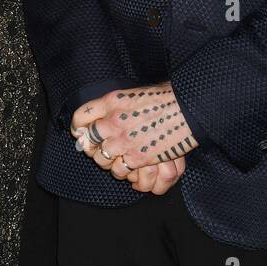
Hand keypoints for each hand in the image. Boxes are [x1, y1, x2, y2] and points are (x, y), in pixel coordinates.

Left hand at [70, 83, 197, 195]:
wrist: (188, 108)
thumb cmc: (166, 97)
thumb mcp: (135, 92)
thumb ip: (117, 104)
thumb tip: (106, 112)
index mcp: (112, 101)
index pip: (81, 116)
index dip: (78, 127)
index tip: (80, 132)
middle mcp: (114, 121)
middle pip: (89, 141)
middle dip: (92, 147)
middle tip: (100, 149)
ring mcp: (124, 141)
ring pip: (102, 160)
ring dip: (109, 162)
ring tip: (119, 159)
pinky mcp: (138, 158)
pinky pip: (119, 171)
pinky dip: (124, 172)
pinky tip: (131, 168)